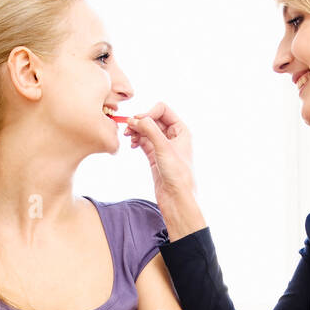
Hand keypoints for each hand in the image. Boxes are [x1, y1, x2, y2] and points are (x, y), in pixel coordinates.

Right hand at [125, 103, 205, 236]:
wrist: (177, 199)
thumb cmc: (178, 175)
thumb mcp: (164, 148)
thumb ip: (150, 130)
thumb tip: (135, 119)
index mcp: (181, 130)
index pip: (163, 110)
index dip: (149, 112)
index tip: (138, 121)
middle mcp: (173, 136)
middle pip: (153, 118)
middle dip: (140, 121)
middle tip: (127, 128)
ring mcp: (163, 146)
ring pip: (146, 130)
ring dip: (136, 130)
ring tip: (128, 136)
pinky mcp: (154, 156)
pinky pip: (143, 141)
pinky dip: (136, 140)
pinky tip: (132, 144)